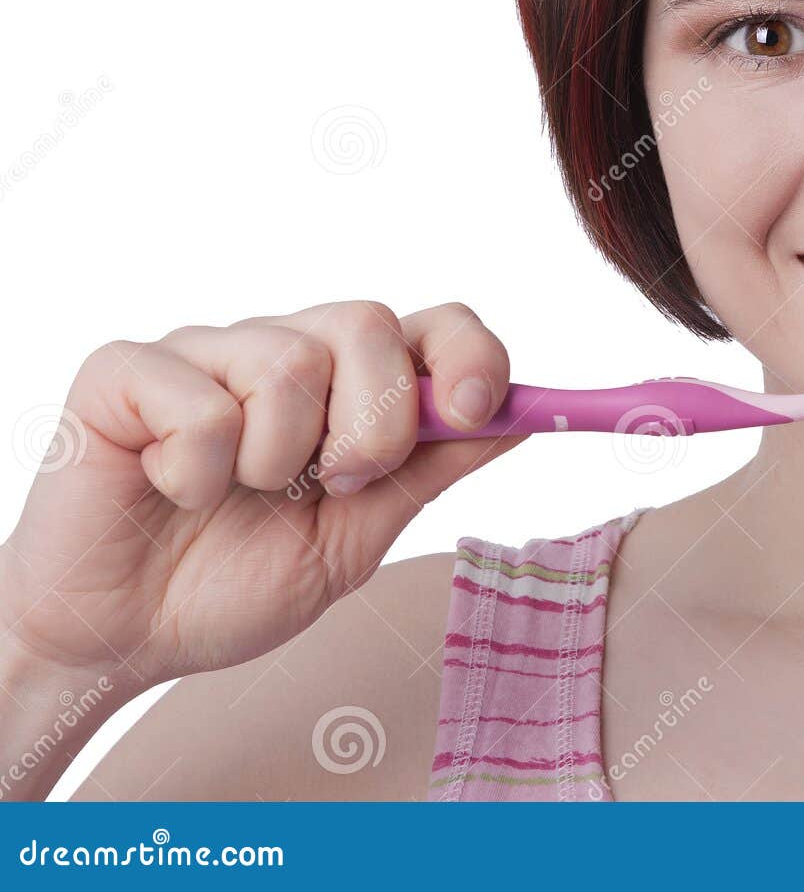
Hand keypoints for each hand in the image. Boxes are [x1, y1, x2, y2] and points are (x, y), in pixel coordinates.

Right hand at [0, 300, 520, 690]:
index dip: (471, 355)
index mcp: (350, 386)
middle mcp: (284, 351)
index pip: (436, 325)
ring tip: (239, 495)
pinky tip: (174, 490)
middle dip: (373, 423)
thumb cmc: (233, 582)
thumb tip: (525, 418)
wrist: (120, 639)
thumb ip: (431, 470)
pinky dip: (197, 471)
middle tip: (333, 484)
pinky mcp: (126, 372)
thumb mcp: (358, 536)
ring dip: (277, 459)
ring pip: (289, 361)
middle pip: (369, 322)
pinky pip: (200, 400)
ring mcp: (205, 353)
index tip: (476, 410)